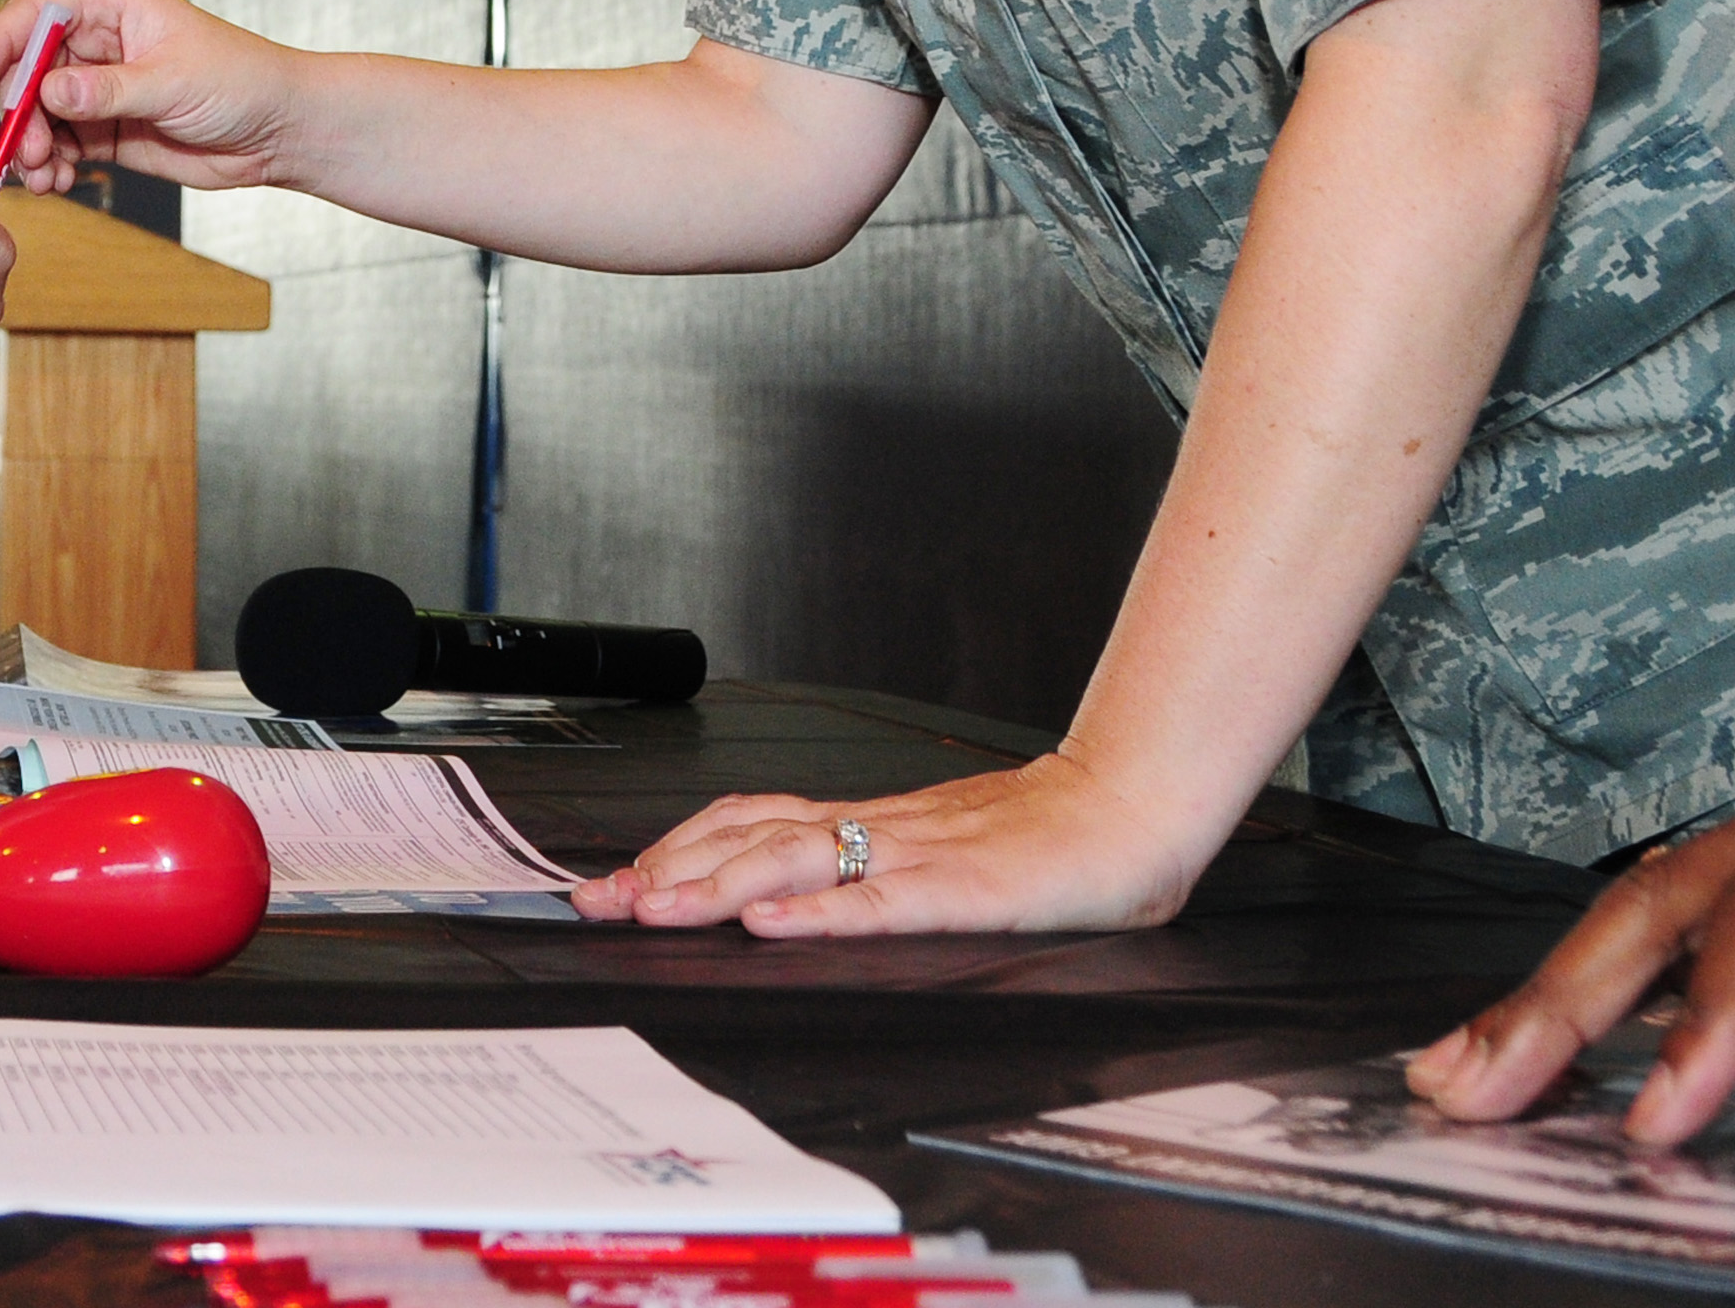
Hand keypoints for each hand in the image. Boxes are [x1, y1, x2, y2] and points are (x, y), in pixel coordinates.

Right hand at [0, 0, 311, 194]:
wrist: (279, 130)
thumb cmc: (241, 81)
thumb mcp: (172, 81)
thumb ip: (107, 89)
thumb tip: (50, 91)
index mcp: (114, 9)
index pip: (39, 13)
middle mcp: (100, 45)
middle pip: (29, 69)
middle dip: (18, 110)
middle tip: (26, 148)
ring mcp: (101, 90)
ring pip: (40, 113)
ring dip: (31, 145)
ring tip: (45, 174)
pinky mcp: (108, 130)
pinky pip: (61, 144)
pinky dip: (50, 164)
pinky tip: (58, 181)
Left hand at [569, 748, 1213, 937]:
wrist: (1133, 808)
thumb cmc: (1046, 842)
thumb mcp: (938, 851)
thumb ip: (870, 871)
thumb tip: (787, 899)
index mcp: (872, 821)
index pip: (752, 822)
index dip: (677, 848)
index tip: (614, 880)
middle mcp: (882, 829)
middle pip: (755, 838)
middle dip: (670, 870)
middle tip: (601, 902)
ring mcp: (924, 854)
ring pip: (803, 860)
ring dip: (720, 887)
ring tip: (659, 909)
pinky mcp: (971, 891)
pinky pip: (886, 901)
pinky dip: (823, 914)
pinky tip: (775, 926)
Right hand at [1408, 582, 1734, 1141]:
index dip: (1710, 1016)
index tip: (1665, 1111)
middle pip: (1659, 893)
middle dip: (1558, 993)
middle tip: (1470, 1083)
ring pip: (1658, 887)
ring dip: (1566, 977)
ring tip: (1480, 1060)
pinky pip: (1698, 889)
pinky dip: (1625, 953)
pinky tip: (1590, 1008)